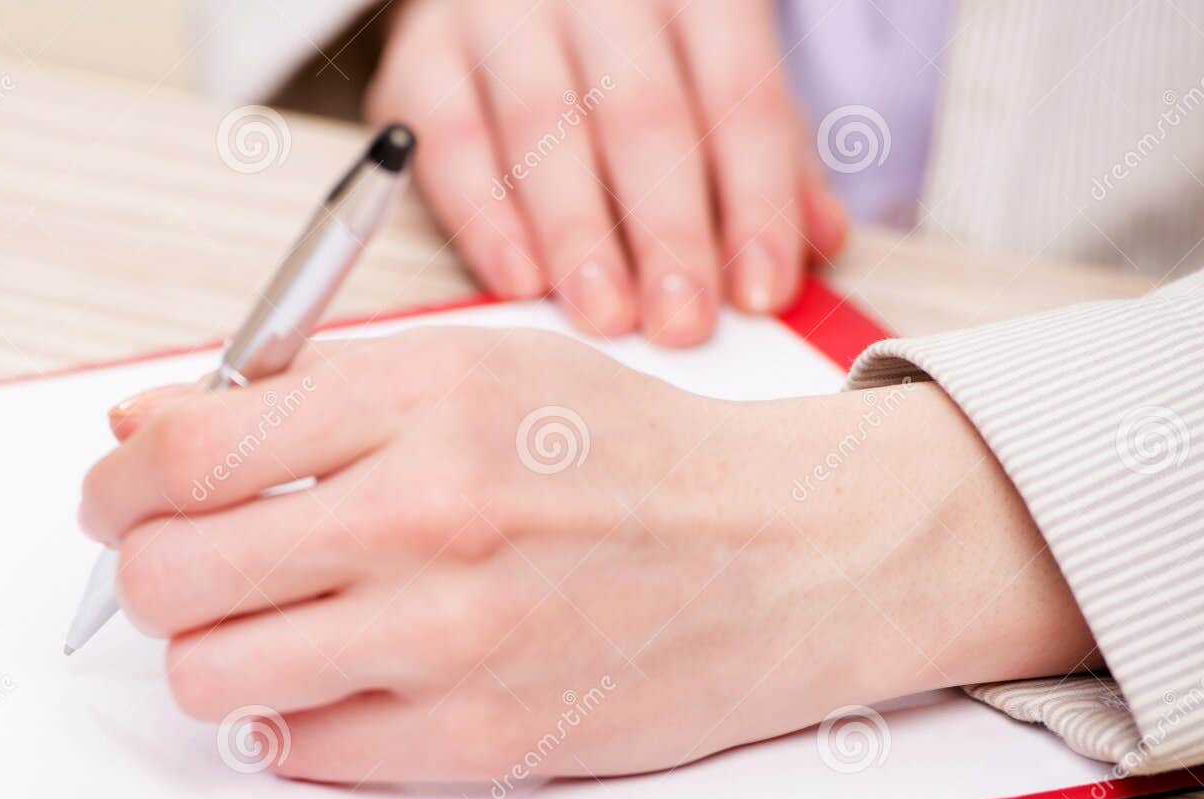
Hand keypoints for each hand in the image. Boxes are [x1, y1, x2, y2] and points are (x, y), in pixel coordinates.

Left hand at [79, 328, 1094, 783]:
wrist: (782, 554)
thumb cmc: (627, 457)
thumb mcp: (476, 369)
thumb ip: (306, 395)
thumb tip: (143, 434)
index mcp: (426, 400)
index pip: (189, 453)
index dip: (119, 485)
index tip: (119, 500)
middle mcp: (433, 516)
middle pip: (176, 574)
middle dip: (150, 575)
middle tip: (182, 568)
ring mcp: (455, 639)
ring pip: (215, 679)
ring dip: (212, 657)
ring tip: (261, 630)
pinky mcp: (480, 741)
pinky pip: (300, 749)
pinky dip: (290, 719)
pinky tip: (336, 681)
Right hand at [364, 0, 847, 344]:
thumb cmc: (619, 49)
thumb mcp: (709, 75)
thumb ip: (763, 154)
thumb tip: (822, 242)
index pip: (737, 93)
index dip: (754, 199)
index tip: (761, 292)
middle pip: (642, 113)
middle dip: (668, 229)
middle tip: (682, 323)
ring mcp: (501, 18)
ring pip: (546, 128)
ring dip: (579, 234)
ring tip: (605, 317)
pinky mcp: (422, 61)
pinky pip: (452, 144)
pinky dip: (486, 218)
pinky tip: (519, 280)